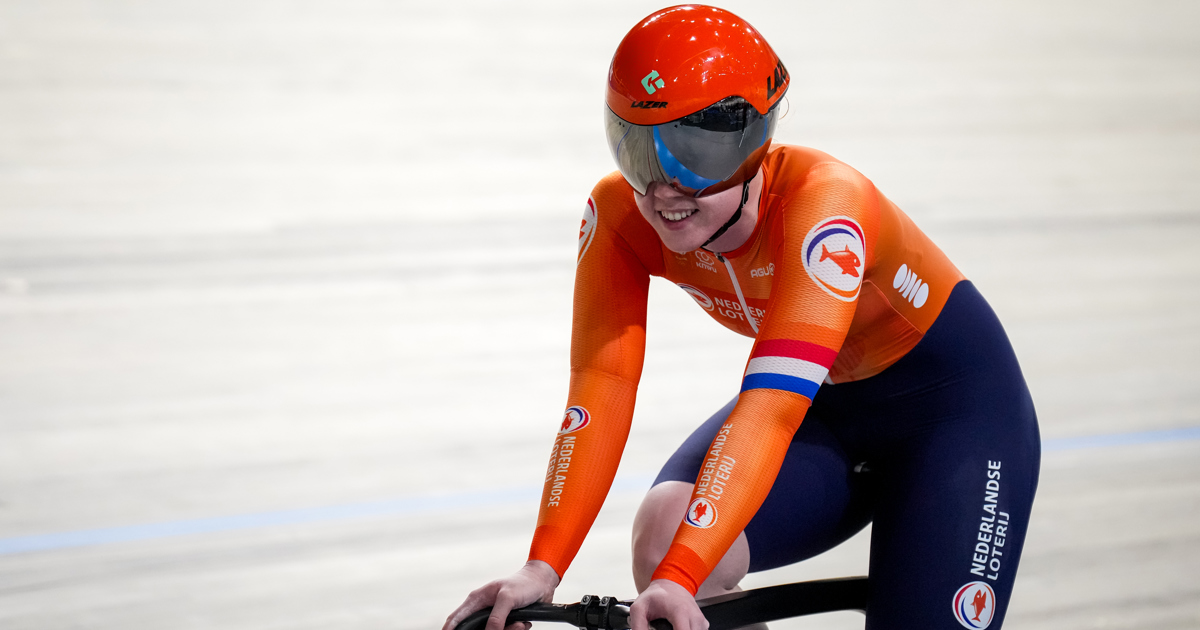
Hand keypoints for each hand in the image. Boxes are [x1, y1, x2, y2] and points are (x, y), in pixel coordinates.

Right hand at [442, 560, 560, 629]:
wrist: (543, 583)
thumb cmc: (524, 584)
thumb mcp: (508, 599)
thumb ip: (496, 617)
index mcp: (477, 600)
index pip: (456, 618)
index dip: (450, 629)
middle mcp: (483, 609)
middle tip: (509, 626)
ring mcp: (495, 617)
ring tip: (520, 623)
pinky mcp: (506, 622)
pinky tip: (523, 622)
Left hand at [629, 579, 707, 629]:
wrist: (671, 584)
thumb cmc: (657, 595)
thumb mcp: (639, 608)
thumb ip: (638, 626)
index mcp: (680, 612)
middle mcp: (694, 616)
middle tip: (663, 628)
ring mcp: (701, 621)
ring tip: (670, 628)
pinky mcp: (704, 624)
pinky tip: (678, 628)